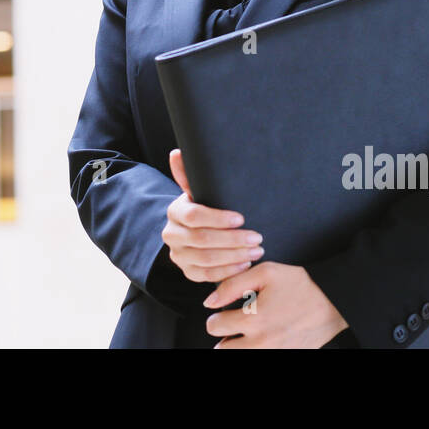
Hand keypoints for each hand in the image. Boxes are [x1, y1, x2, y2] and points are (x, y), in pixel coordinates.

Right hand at [162, 148, 263, 282]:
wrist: (195, 233)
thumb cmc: (205, 208)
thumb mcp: (199, 192)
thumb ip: (190, 175)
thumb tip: (176, 152)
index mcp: (174, 211)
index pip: (193, 216)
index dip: (218, 219)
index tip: (241, 218)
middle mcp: (171, 235)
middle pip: (202, 240)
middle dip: (233, 239)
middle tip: (257, 237)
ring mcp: (178, 256)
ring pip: (207, 259)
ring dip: (235, 256)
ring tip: (257, 250)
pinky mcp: (188, 272)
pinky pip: (208, 276)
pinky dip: (229, 271)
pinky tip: (246, 264)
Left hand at [202, 261, 349, 347]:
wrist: (333, 302)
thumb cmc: (300, 284)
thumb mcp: (265, 273)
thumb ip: (232, 284)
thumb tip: (209, 302)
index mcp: (252, 320)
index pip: (214, 326)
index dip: (217, 314)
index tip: (228, 309)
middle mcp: (260, 344)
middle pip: (222, 350)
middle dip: (225, 334)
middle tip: (236, 322)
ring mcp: (273, 354)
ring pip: (237, 356)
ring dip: (238, 345)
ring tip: (250, 330)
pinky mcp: (285, 356)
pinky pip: (259, 357)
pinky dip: (256, 348)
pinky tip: (265, 335)